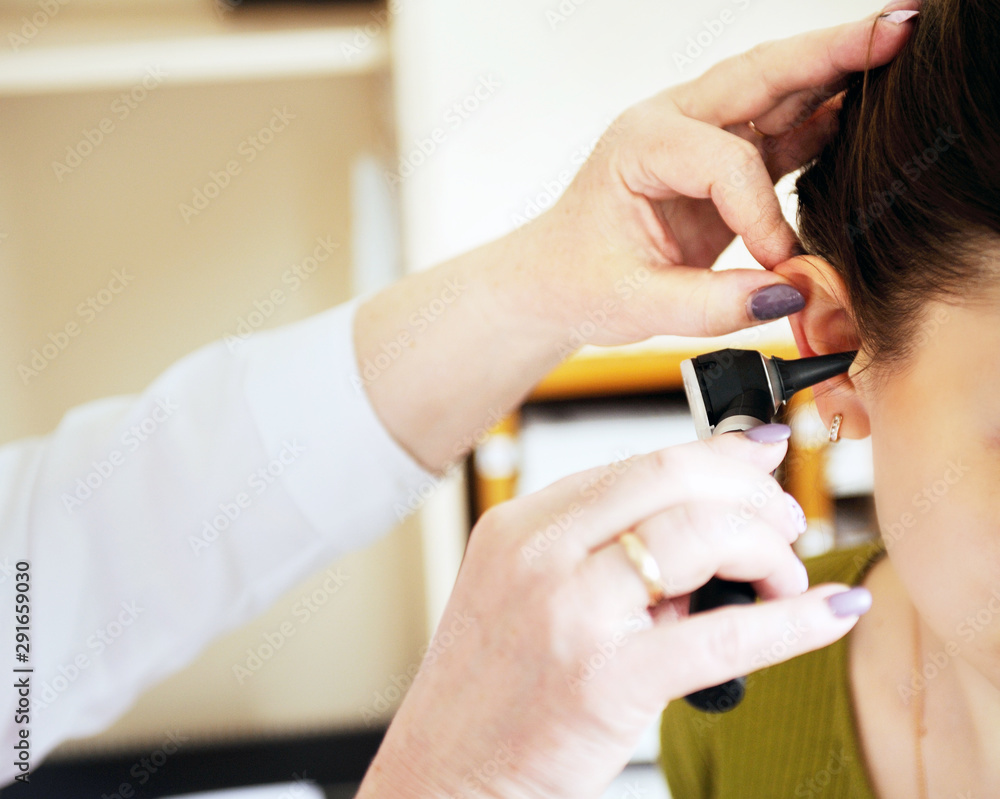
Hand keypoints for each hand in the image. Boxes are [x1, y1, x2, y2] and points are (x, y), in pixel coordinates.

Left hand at [353, 5, 915, 471]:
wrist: (555, 282)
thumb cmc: (576, 281)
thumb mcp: (632, 306)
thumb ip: (708, 305)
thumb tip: (786, 295)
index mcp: (642, 144)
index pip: (726, 161)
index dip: (761, 215)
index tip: (777, 265)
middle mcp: (672, 125)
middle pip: (760, 76)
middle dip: (830, 53)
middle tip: (900, 28)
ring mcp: (700, 137)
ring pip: (777, 92)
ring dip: (837, 72)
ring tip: (900, 48)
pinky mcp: (722, 162)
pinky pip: (782, 133)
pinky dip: (826, 120)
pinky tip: (868, 112)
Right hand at [357, 430, 869, 797]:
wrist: (448, 774)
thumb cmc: (495, 690)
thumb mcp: (533, 596)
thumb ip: (611, 556)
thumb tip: (714, 524)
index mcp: (522, 526)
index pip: (637, 464)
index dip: (716, 455)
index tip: (761, 457)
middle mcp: (539, 553)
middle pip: (672, 478)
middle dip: (751, 491)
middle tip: (784, 521)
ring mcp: (569, 612)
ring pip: (699, 534)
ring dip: (767, 548)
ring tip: (783, 577)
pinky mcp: (604, 680)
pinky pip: (721, 634)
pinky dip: (791, 619)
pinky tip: (830, 613)